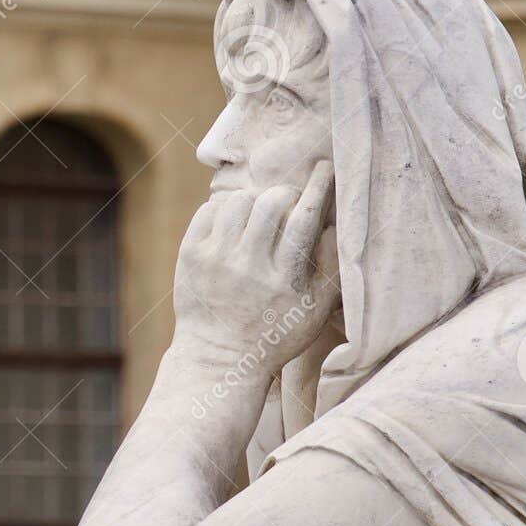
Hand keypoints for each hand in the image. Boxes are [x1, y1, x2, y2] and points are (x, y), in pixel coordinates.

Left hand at [171, 160, 339, 376]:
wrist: (219, 357)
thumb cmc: (275, 334)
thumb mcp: (314, 312)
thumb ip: (330, 268)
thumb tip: (335, 224)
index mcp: (284, 281)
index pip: (304, 220)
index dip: (317, 188)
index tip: (324, 168)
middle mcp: (247, 268)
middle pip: (270, 203)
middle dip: (285, 193)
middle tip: (289, 201)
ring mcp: (215, 261)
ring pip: (238, 201)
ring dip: (255, 200)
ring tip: (260, 214)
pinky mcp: (190, 256)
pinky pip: (210, 209)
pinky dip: (226, 208)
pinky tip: (235, 223)